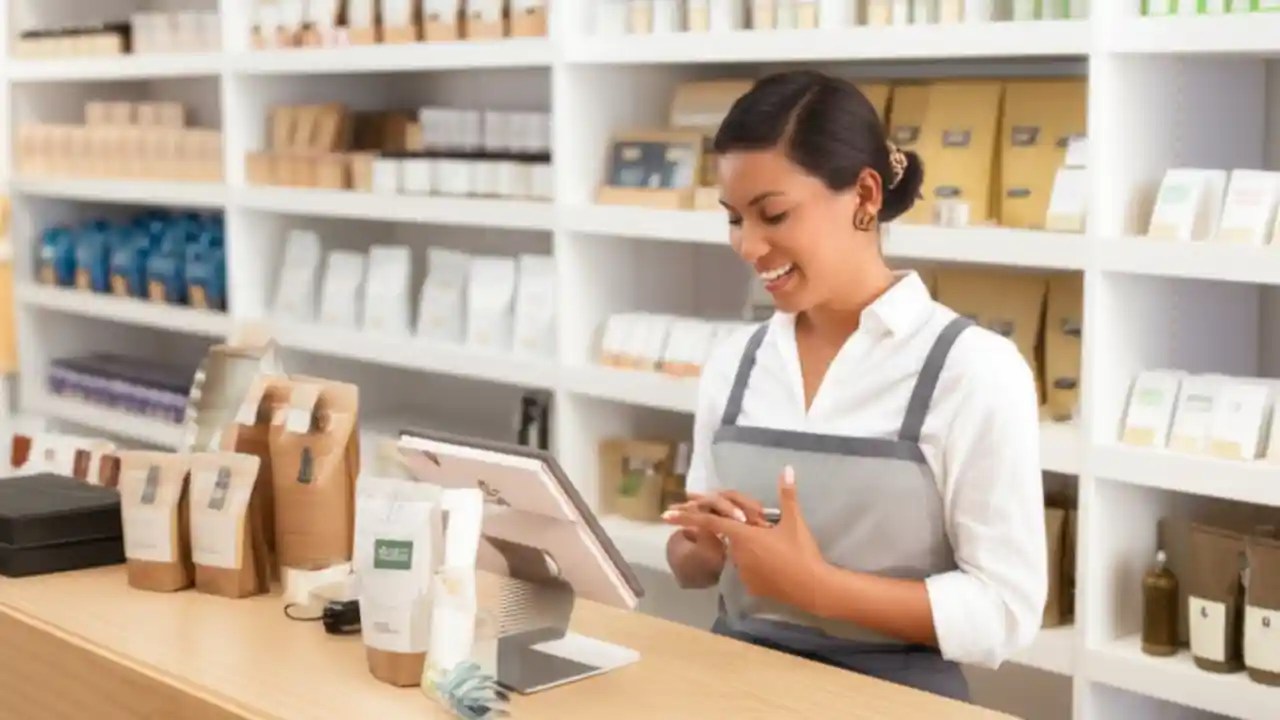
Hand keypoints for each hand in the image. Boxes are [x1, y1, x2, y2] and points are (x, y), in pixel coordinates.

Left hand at [663, 467, 826, 613]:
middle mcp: (736, 554)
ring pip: (740, 554)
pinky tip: (777, 565)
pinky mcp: (751, 587)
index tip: (665, 514)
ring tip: (778, 551)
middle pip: (731, 537)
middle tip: (765, 531)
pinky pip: (749, 570)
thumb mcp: (794, 522)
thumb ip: (787, 495)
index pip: (709, 522)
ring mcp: (742, 573)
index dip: (686, 517)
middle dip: (741, 533)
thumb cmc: (801, 552)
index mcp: (743, 535)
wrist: (813, 588)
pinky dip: (757, 564)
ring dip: (751, 549)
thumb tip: (787, 468)